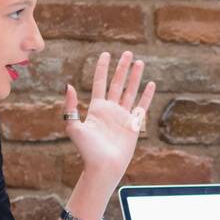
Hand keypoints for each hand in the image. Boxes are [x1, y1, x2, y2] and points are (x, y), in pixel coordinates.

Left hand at [66, 51, 155, 183]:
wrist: (104, 166)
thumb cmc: (87, 150)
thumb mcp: (73, 127)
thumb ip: (70, 107)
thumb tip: (69, 86)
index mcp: (96, 108)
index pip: (100, 82)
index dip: (103, 68)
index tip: (106, 54)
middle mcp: (110, 109)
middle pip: (117, 83)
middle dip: (122, 68)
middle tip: (127, 53)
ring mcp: (123, 116)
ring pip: (130, 91)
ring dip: (135, 77)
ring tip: (139, 62)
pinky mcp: (134, 124)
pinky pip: (142, 106)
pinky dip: (147, 95)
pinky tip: (151, 84)